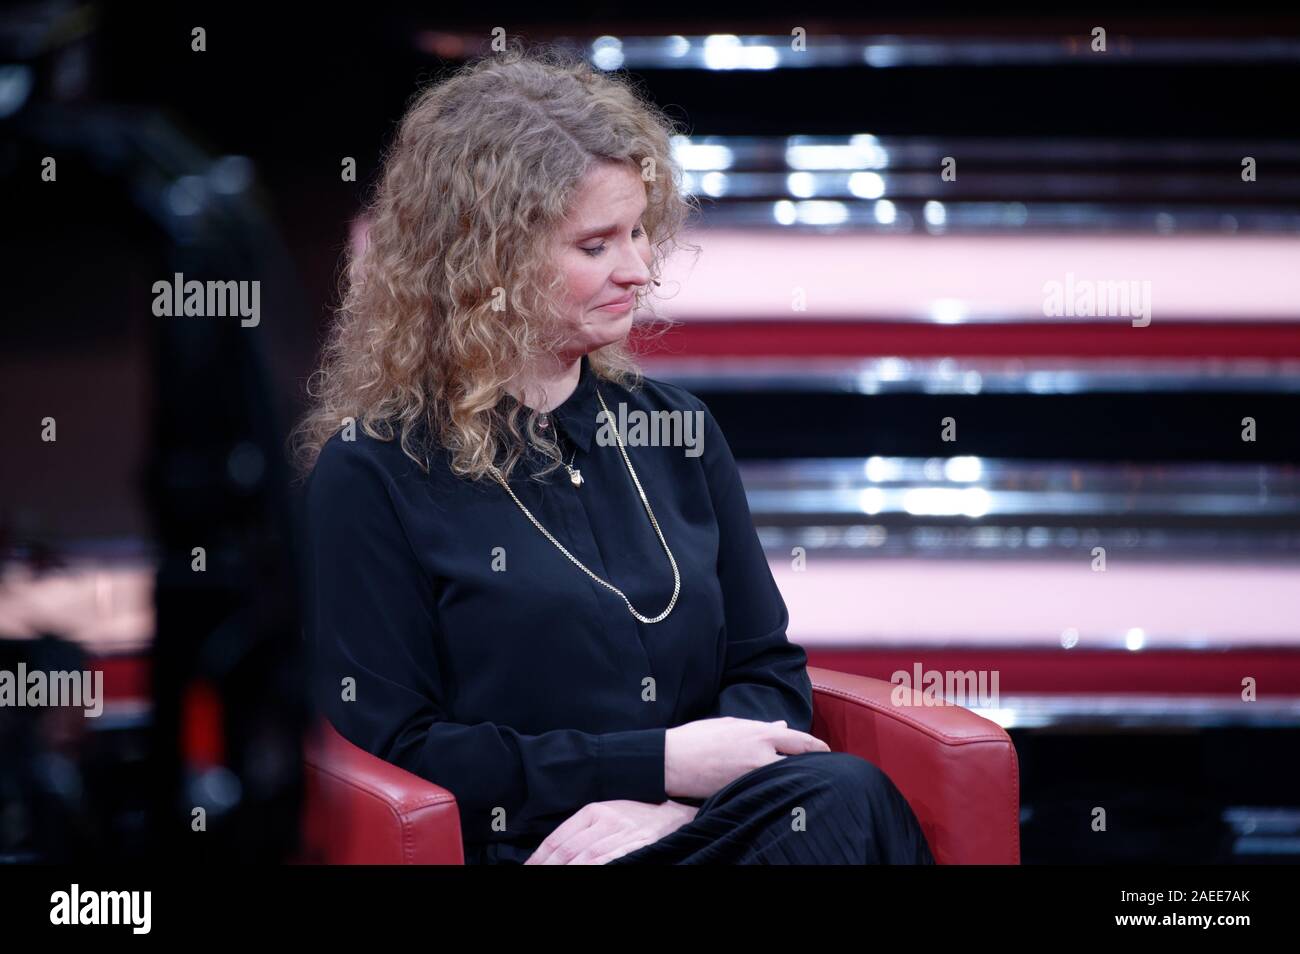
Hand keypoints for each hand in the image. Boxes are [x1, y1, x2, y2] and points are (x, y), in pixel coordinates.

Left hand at [523, 799, 698, 864]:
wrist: (673, 812)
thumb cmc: (635, 816)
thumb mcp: (605, 814)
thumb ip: (580, 830)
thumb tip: (550, 854)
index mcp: (593, 811)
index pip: (557, 838)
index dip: (539, 858)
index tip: (527, 869)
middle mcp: (606, 820)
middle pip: (568, 850)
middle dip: (548, 867)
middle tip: (533, 876)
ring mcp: (623, 834)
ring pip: (586, 858)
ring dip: (566, 871)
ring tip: (551, 879)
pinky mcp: (639, 845)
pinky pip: (611, 860)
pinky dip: (594, 869)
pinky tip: (582, 874)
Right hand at [665, 717, 829, 799]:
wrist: (671, 761)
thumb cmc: (698, 738)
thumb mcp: (730, 725)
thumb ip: (760, 727)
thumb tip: (782, 726)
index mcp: (760, 734)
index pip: (801, 742)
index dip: (818, 747)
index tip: (827, 751)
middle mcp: (761, 757)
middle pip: (799, 764)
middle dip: (811, 766)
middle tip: (821, 770)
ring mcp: (752, 778)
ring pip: (783, 779)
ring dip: (791, 777)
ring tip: (800, 778)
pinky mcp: (741, 793)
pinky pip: (765, 790)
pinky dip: (772, 787)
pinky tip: (775, 788)